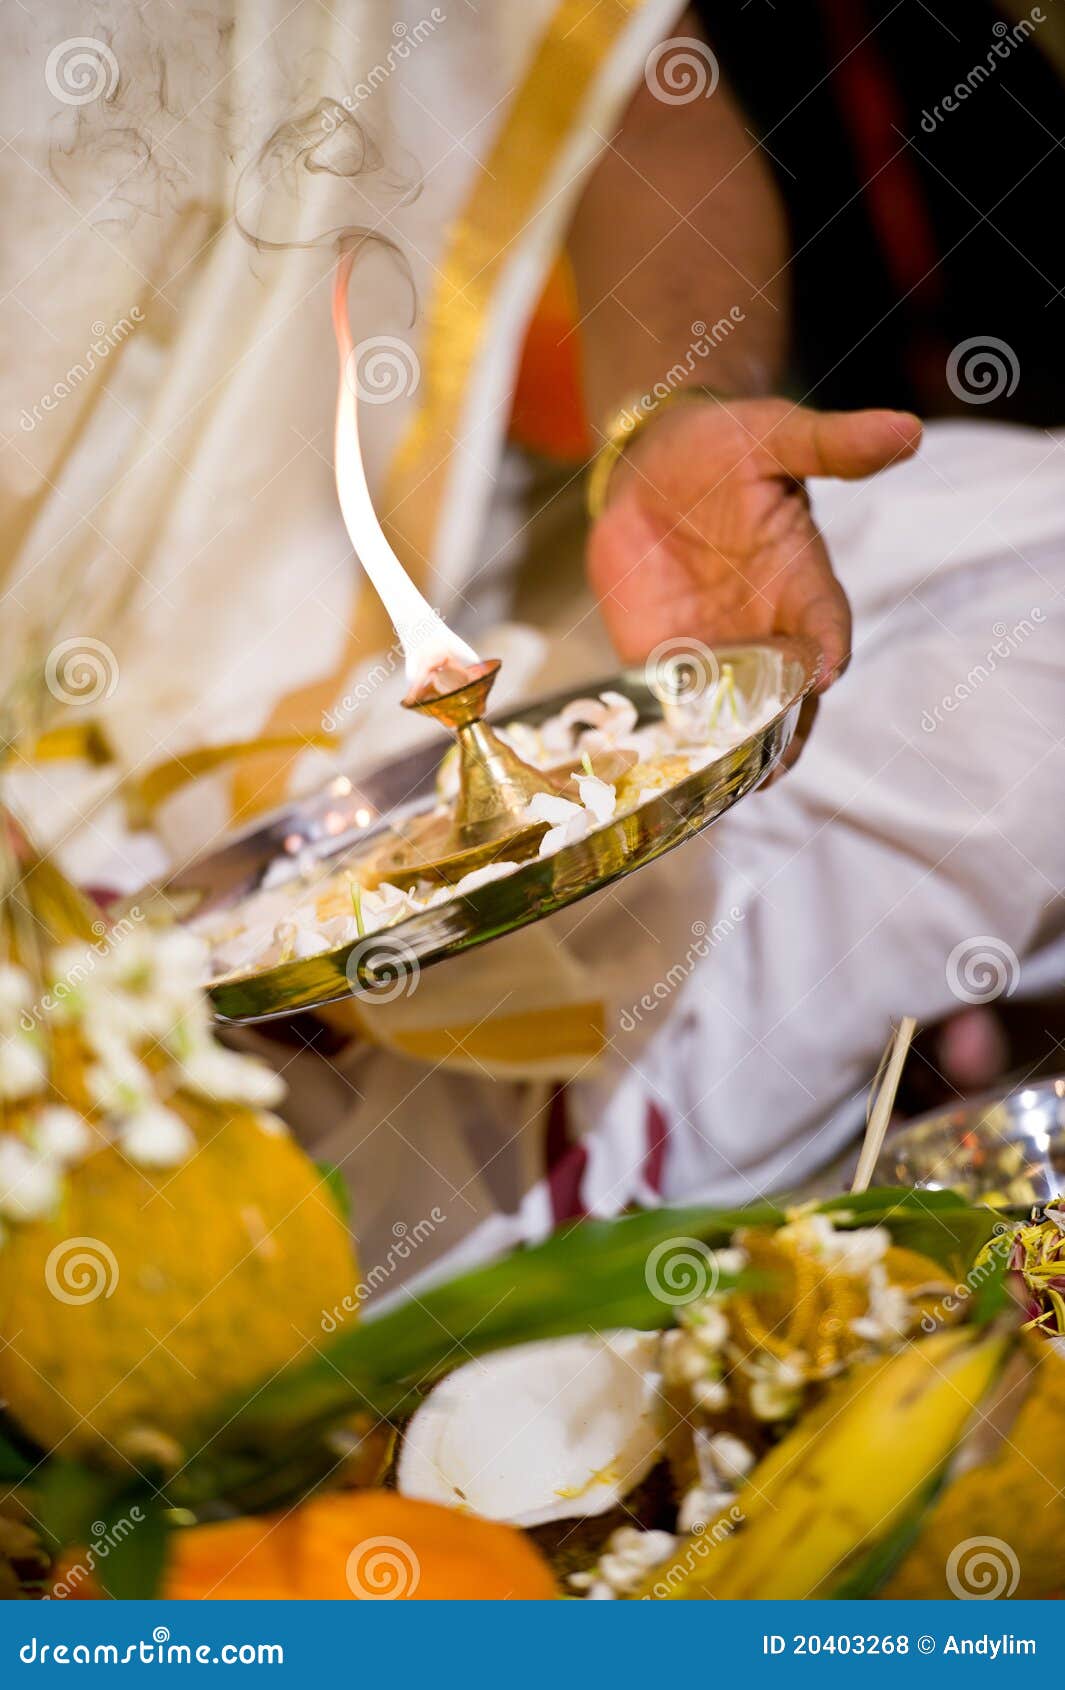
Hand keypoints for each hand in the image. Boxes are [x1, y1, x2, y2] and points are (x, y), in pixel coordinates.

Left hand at [587, 396, 921, 762]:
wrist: (650, 463)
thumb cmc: (723, 446)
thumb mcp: (776, 436)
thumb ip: (831, 446)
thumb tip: (909, 430)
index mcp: (800, 581)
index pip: (825, 626)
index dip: (827, 649)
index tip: (825, 671)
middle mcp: (765, 627)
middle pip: (788, 695)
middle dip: (785, 731)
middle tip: (776, 764)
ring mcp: (716, 648)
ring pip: (735, 715)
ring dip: (735, 751)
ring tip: (731, 786)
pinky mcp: (662, 658)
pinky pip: (674, 707)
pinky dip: (674, 738)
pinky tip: (670, 769)